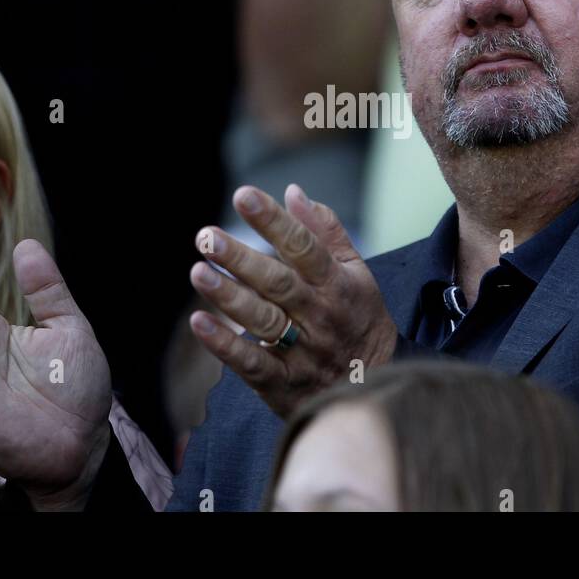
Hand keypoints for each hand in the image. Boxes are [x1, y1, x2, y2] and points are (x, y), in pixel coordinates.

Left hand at [189, 184, 398, 417]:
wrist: (380, 386)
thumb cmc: (361, 318)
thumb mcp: (357, 272)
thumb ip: (327, 232)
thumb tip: (293, 192)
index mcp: (338, 284)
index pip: (303, 247)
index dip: (273, 221)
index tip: (243, 195)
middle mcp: (321, 315)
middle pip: (278, 283)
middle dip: (241, 258)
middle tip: (206, 236)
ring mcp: (304, 351)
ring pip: (263, 321)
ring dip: (228, 297)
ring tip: (198, 271)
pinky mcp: (285, 383)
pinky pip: (252, 364)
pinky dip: (225, 345)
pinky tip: (199, 322)